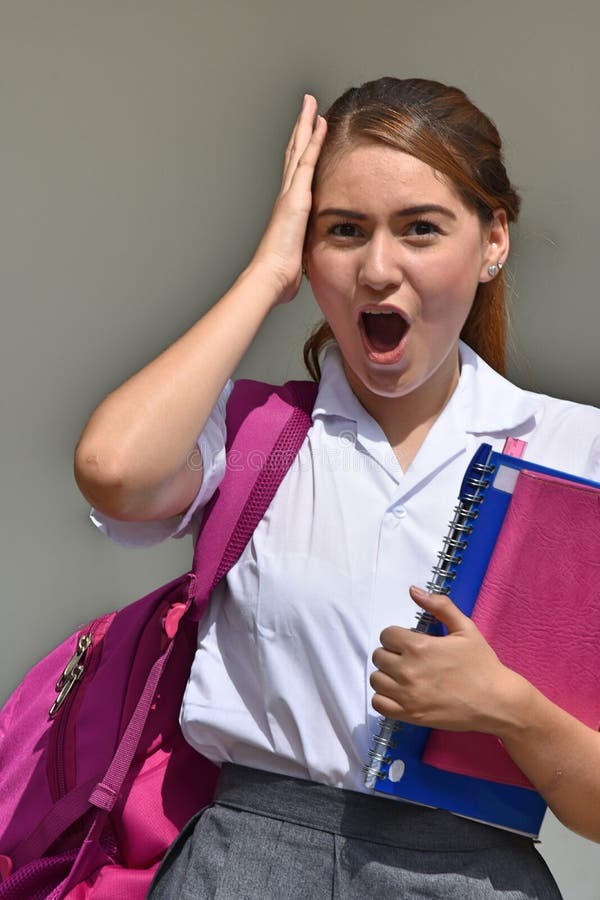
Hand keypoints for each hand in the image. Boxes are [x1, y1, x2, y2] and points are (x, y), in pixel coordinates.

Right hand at [250, 94, 326, 304]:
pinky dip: (313, 141)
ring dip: (305, 125)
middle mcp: (285, 196)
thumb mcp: (297, 258)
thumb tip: (306, 261)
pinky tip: (320, 123)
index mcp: (287, 209)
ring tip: (310, 104)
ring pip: (298, 150)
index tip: (308, 133)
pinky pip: (307, 161)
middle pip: (293, 154)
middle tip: (306, 107)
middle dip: (300, 129)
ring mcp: (289, 194)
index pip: (295, 173)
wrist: (270, 277)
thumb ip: (302, 250)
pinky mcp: (295, 196)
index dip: (301, 151)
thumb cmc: (281, 275)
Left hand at [370, 586, 523, 732]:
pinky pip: (379, 705)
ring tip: (403, 675)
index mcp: (418, 647)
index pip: (386, 635)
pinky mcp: (410, 716)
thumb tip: (413, 591)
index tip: (409, 643)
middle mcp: (408, 671)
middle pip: (379, 656)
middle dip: (391, 654)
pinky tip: (399, 693)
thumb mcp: (465, 628)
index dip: (397, 636)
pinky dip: (384, 698)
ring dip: (386, 675)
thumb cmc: (481, 663)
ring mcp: (407, 696)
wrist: (496, 701)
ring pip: (376, 680)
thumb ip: (439, 606)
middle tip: (408, 659)